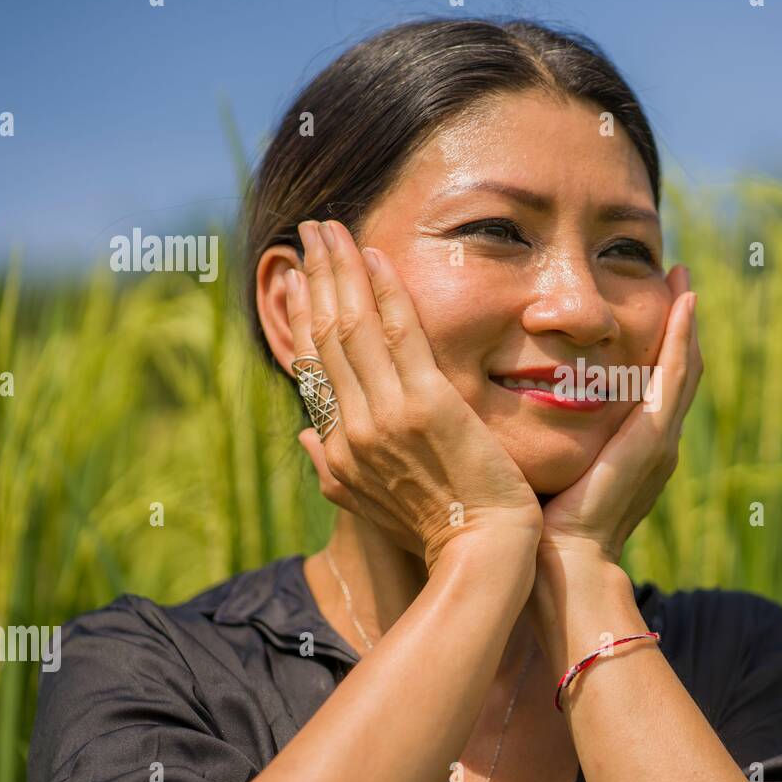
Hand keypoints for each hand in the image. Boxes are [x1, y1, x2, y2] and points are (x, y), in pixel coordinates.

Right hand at [285, 219, 542, 570]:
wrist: (482, 554)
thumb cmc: (439, 532)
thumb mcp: (371, 505)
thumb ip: (335, 469)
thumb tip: (306, 438)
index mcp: (339, 450)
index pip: (314, 367)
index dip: (304, 315)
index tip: (299, 278)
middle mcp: (352, 428)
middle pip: (325, 336)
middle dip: (315, 277)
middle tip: (310, 232)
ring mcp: (386, 415)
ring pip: (353, 327)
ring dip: (340, 269)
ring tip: (329, 227)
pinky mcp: (427, 405)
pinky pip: (401, 334)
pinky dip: (385, 291)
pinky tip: (376, 255)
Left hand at [537, 263, 701, 565]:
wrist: (561, 563)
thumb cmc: (541, 527)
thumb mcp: (547, 473)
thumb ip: (543, 445)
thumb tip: (504, 416)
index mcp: (630, 451)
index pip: (648, 385)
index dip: (654, 345)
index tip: (650, 306)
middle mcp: (655, 442)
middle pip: (674, 370)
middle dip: (678, 325)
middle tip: (678, 278)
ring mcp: (659, 439)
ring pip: (683, 367)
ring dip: (686, 322)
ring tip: (684, 279)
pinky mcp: (654, 438)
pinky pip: (674, 375)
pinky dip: (682, 338)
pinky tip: (684, 302)